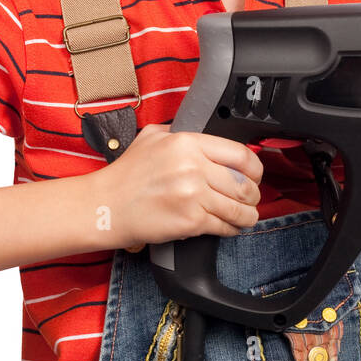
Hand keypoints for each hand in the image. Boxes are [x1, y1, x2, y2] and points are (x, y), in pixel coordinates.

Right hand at [91, 123, 264, 251]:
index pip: (240, 154)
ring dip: (248, 215)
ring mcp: (193, 195)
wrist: (105, 206)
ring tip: (247, 216)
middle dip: (254, 194)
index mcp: (188, 143)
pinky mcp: (190, 221)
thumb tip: (208, 134)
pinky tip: (231, 227)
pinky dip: (232, 229)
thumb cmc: (126, 174)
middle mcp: (194, 167)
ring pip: (239, 207)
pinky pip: (224, 226)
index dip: (255, 168)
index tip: (255, 174)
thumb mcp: (152, 137)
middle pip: (244, 183)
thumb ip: (181, 132)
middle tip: (252, 198)